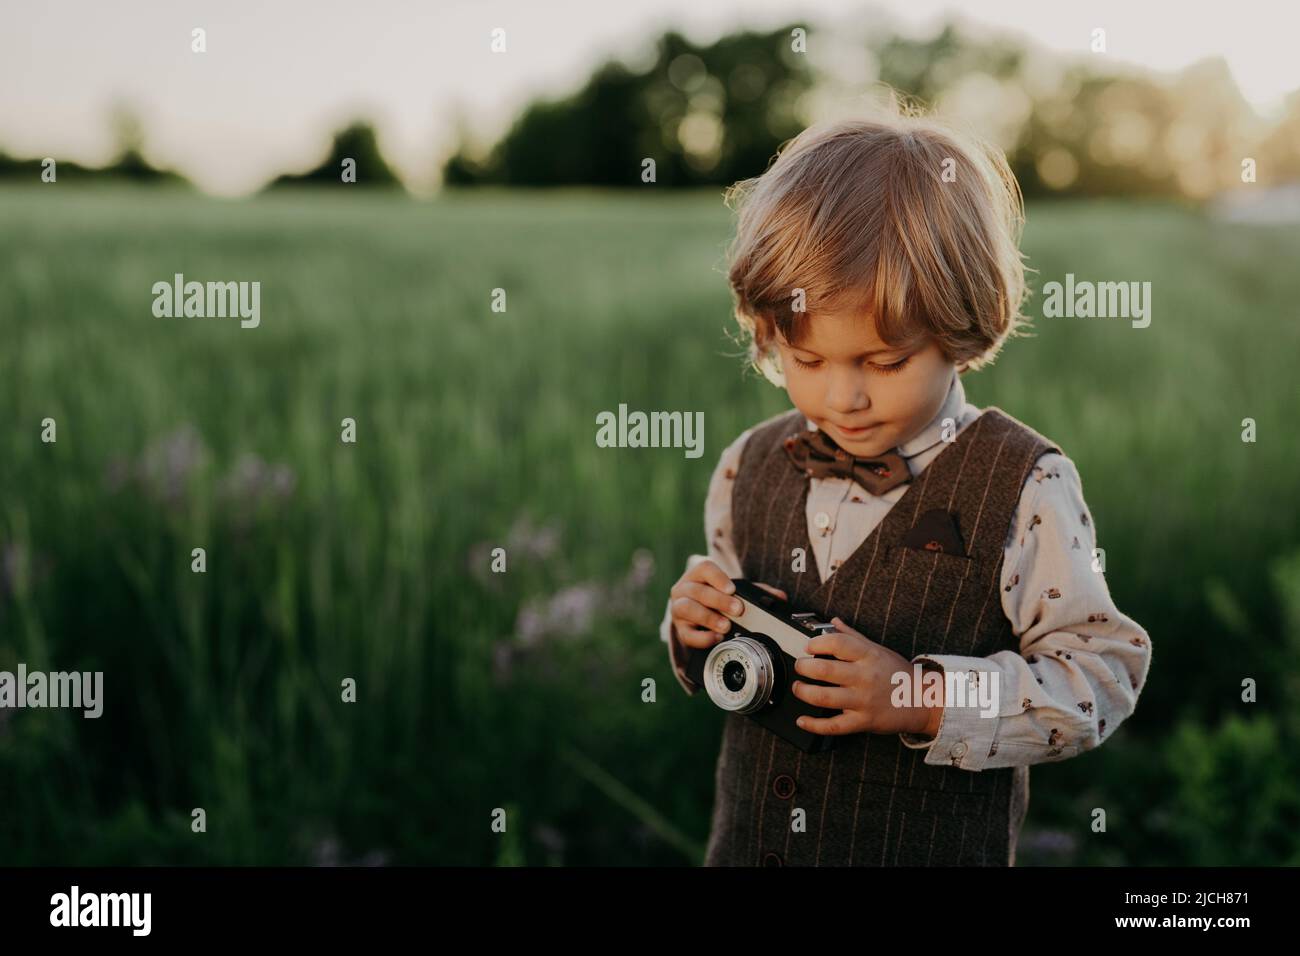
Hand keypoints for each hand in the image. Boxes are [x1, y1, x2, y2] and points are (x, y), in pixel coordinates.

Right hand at [668, 560, 786, 650]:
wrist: (695, 617)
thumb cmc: (715, 599)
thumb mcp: (734, 591)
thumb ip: (756, 591)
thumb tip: (780, 597)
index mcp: (698, 575)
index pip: (704, 568)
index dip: (718, 578)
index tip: (732, 589)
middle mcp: (684, 589)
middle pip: (697, 591)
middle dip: (719, 601)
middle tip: (737, 610)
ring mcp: (678, 609)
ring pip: (686, 609)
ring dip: (708, 618)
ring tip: (725, 626)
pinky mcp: (680, 630)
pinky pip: (687, 634)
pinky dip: (702, 638)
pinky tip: (716, 638)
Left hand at [790, 616, 940, 736]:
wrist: (923, 700)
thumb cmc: (898, 673)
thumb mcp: (878, 649)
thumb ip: (853, 637)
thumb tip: (833, 621)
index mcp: (868, 656)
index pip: (837, 643)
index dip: (817, 643)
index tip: (808, 646)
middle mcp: (864, 677)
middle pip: (824, 669)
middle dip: (803, 667)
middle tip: (800, 666)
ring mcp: (863, 700)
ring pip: (824, 697)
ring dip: (803, 692)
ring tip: (798, 688)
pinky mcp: (863, 721)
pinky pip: (834, 726)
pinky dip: (814, 725)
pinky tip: (802, 720)